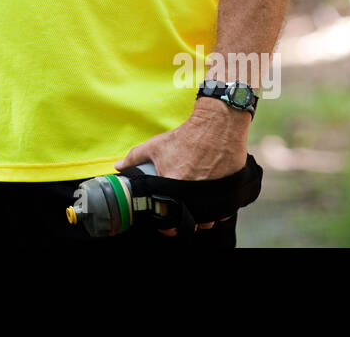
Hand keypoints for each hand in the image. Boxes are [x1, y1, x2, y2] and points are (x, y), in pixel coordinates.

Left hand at [113, 97, 248, 234]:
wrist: (217, 126)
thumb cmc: (187, 136)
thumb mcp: (156, 146)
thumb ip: (135, 157)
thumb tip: (119, 166)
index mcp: (175, 186)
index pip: (169, 220)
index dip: (167, 224)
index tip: (166, 220)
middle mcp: (195, 195)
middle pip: (191, 223)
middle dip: (185, 221)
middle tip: (182, 212)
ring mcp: (215, 197)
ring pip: (209, 220)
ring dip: (202, 217)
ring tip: (197, 207)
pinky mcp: (230, 194)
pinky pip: (224, 212)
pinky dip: (218, 210)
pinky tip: (211, 201)